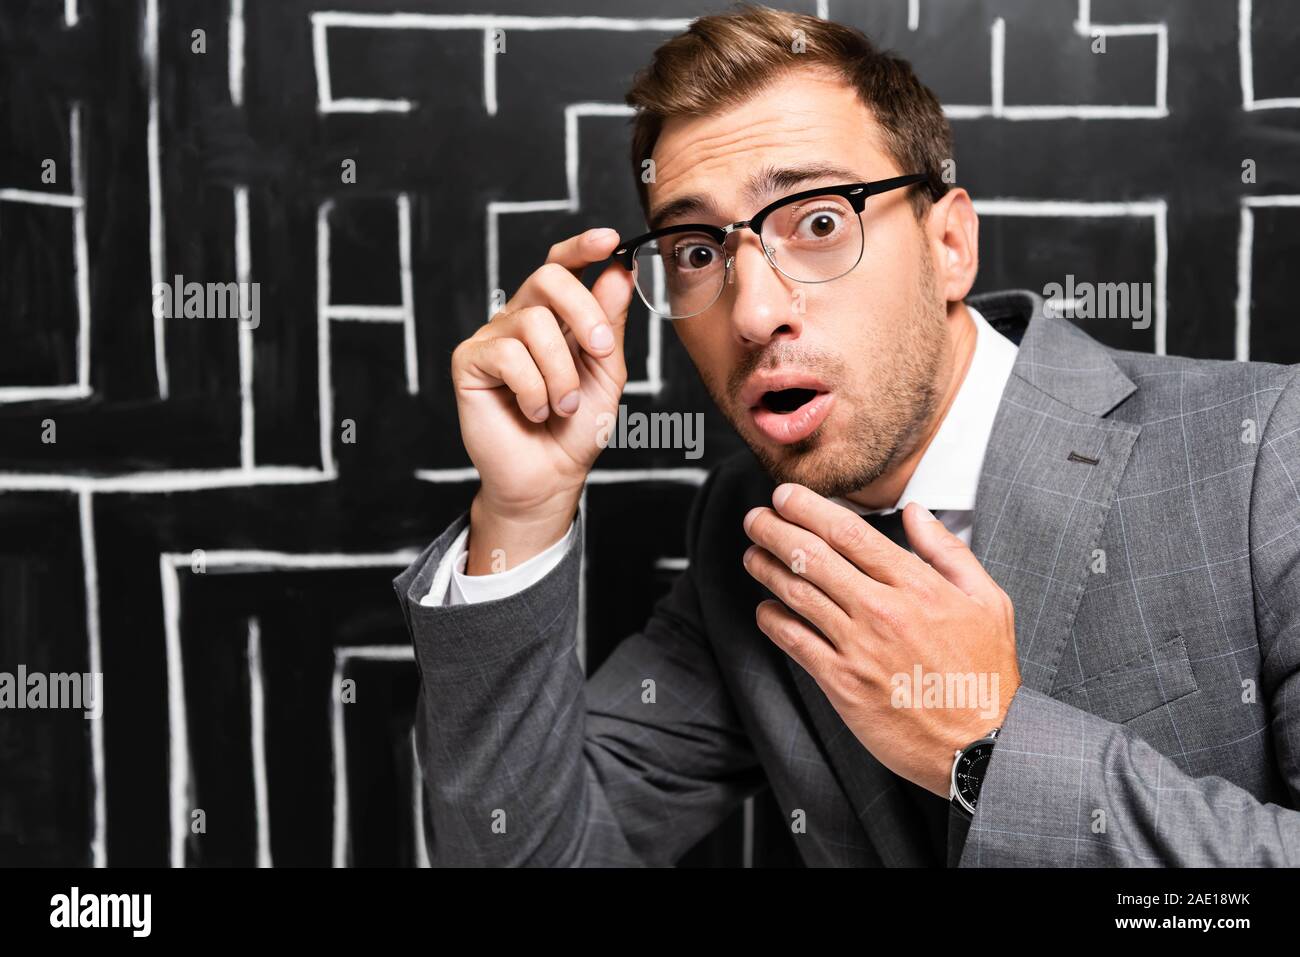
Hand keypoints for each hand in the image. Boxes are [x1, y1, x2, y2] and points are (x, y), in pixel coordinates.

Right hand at [450, 228, 633, 569]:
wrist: (550, 476)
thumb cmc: (576, 428)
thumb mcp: (606, 372)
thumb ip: (610, 323)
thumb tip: (620, 271)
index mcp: (555, 316)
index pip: (561, 266)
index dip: (581, 247)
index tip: (609, 240)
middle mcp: (520, 319)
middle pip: (549, 279)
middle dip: (584, 312)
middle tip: (600, 352)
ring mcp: (492, 338)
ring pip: (533, 324)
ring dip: (561, 372)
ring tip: (562, 405)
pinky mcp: (470, 362)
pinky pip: (508, 356)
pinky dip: (533, 389)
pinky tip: (533, 411)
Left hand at [741, 484, 1020, 796]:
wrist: (982, 743)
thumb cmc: (986, 673)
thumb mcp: (988, 601)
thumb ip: (947, 551)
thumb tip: (916, 512)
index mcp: (916, 585)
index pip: (849, 532)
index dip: (808, 508)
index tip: (786, 496)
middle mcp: (881, 610)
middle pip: (812, 556)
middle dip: (775, 529)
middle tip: (756, 518)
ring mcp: (858, 647)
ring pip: (796, 594)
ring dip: (766, 568)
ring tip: (752, 553)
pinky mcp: (842, 683)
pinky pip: (794, 641)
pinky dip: (772, 619)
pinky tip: (765, 608)